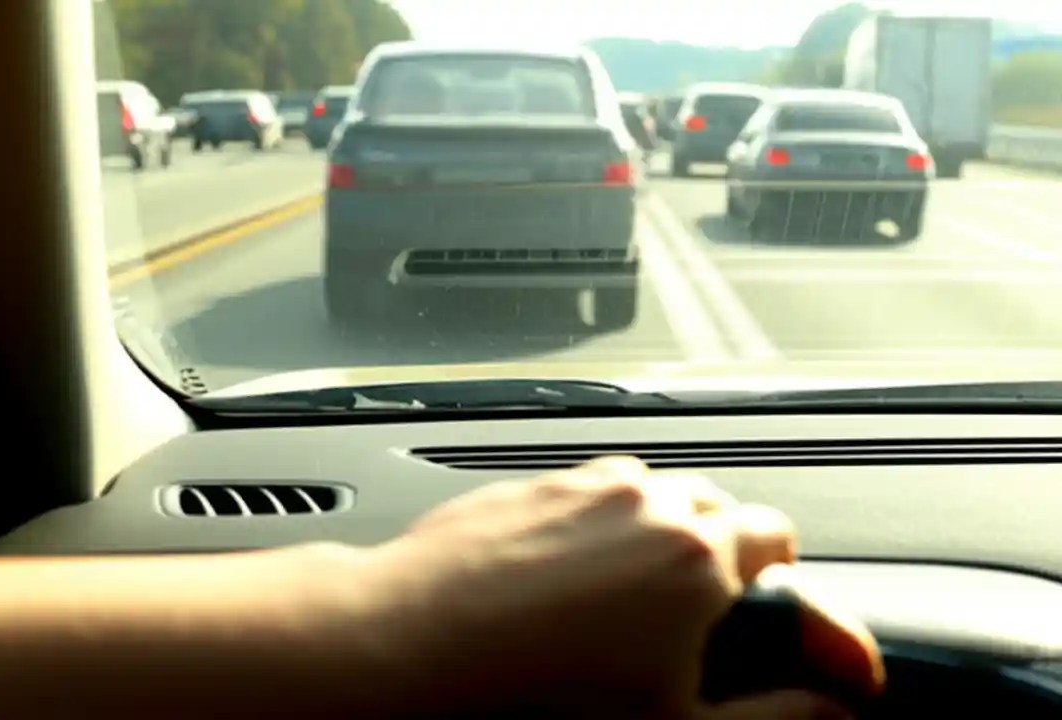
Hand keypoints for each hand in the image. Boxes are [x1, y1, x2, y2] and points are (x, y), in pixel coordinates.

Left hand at [369, 456, 878, 717]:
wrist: (409, 647)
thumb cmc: (531, 696)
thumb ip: (774, 714)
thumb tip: (831, 710)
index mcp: (698, 558)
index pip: (781, 541)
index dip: (791, 586)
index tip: (785, 618)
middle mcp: (644, 503)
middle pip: (718, 509)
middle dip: (722, 557)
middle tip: (698, 619)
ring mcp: (580, 486)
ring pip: (650, 494)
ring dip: (658, 534)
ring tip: (628, 600)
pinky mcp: (526, 484)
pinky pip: (587, 493)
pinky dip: (598, 525)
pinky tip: (566, 579)